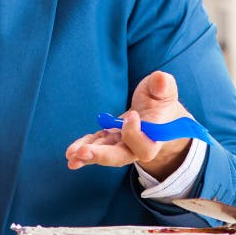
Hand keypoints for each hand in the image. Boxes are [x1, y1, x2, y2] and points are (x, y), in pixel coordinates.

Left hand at [65, 71, 192, 179]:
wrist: (158, 113)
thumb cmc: (161, 100)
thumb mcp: (164, 90)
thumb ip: (163, 86)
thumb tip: (161, 79)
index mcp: (154, 137)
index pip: (145, 145)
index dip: (136, 133)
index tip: (132, 114)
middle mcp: (136, 146)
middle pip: (121, 156)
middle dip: (102, 155)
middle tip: (84, 152)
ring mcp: (121, 144)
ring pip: (105, 153)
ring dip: (87, 155)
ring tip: (71, 156)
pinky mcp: (110, 139)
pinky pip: (96, 145)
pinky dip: (83, 147)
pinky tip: (71, 153)